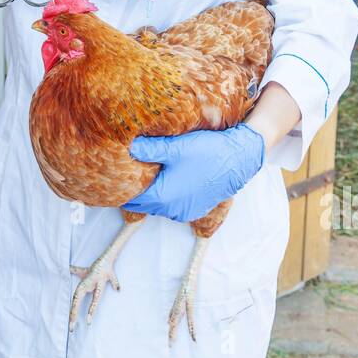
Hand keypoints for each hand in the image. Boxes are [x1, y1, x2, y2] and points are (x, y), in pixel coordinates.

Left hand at [121, 123, 265, 222]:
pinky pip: (172, 207)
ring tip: (149, 174)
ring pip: (158, 206)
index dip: (122, 187)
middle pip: (142, 204)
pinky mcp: (195, 209)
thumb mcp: (175, 147)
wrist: (239, 159)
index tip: (117, 175)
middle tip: (130, 172)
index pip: (130, 199)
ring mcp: (184, 212)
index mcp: (162, 196)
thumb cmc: (207, 152)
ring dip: (152, 194)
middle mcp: (171, 210)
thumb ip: (149, 148)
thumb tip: (128, 146)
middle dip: (135, 191)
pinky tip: (169, 180)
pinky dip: (167, 197)